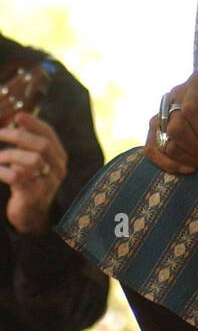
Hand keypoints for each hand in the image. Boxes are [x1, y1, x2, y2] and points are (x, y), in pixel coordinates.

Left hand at [0, 111, 68, 234]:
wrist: (30, 214)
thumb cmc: (28, 181)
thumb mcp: (32, 161)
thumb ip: (28, 144)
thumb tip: (15, 119)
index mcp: (59, 157)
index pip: (50, 134)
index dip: (34, 123)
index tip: (18, 115)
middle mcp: (58, 169)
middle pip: (42, 145)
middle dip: (19, 136)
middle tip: (0, 133)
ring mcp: (48, 184)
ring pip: (32, 161)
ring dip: (9, 154)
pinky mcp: (34, 196)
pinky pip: (17, 177)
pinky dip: (3, 171)